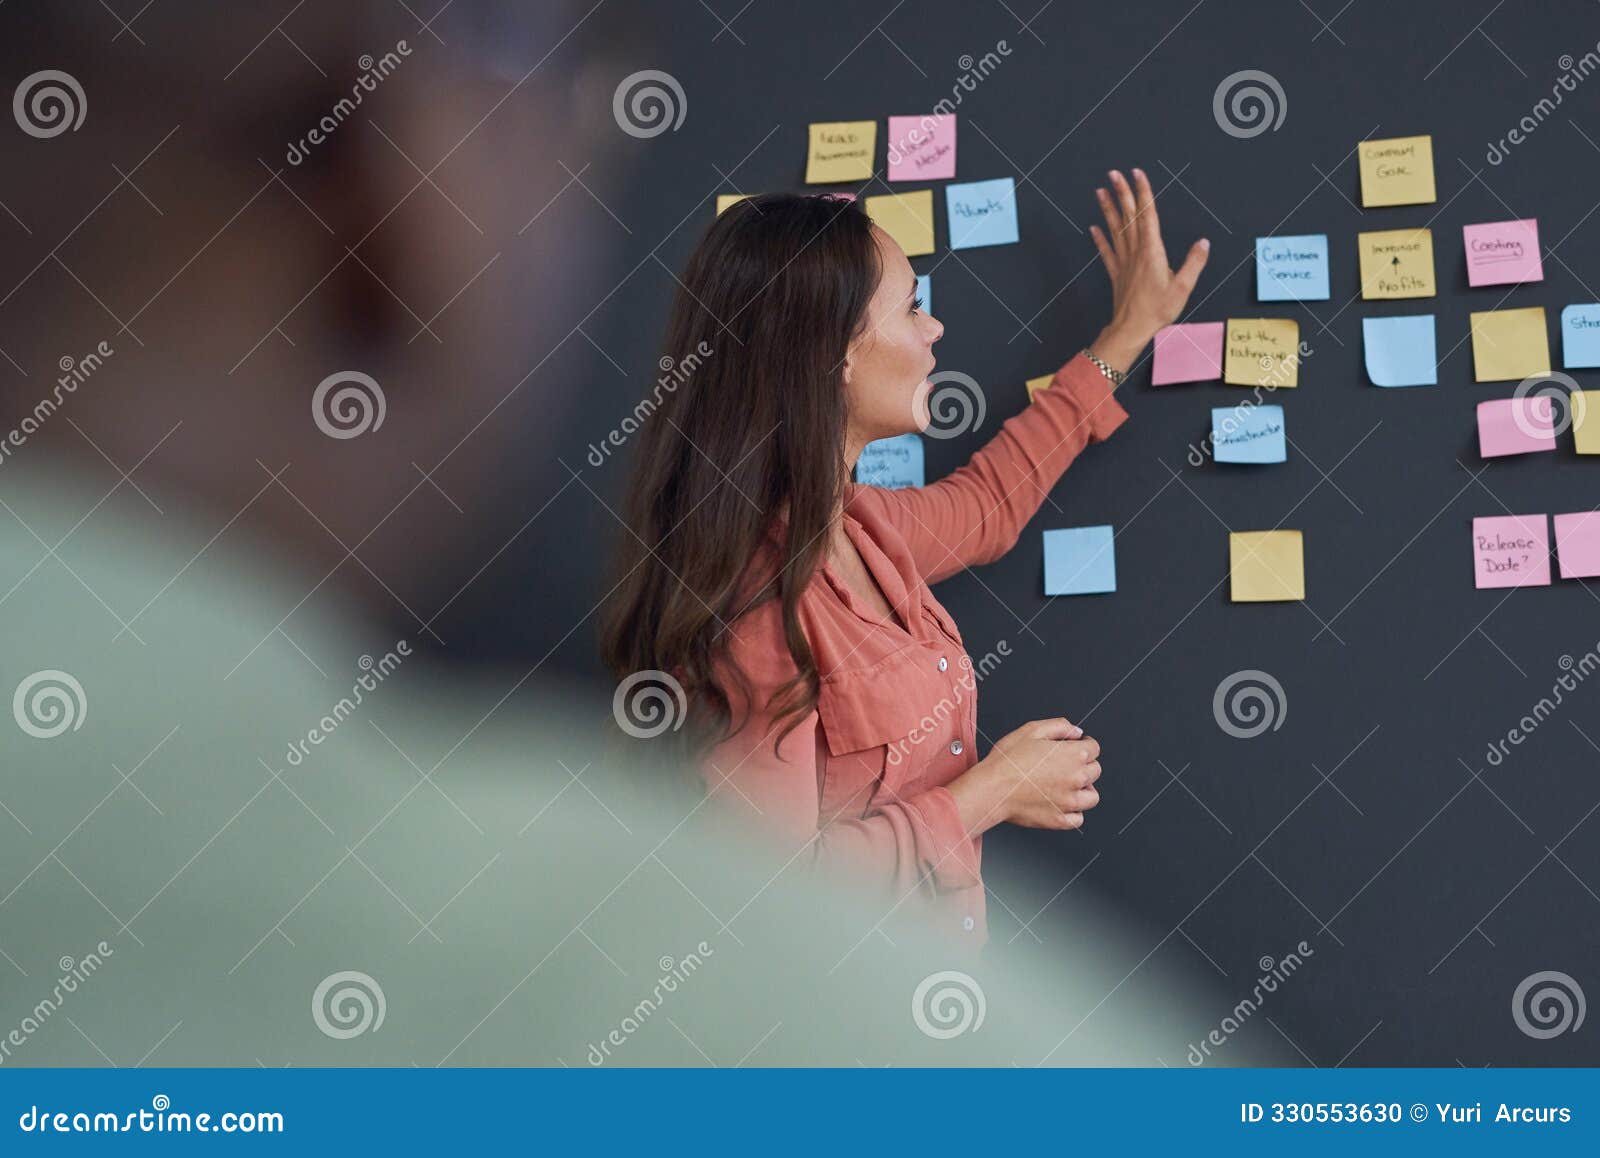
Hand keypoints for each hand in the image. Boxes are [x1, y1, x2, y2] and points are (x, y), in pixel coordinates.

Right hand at [946, 718, 1102, 834]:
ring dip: (1084, 790)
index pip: (1094, 748)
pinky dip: (1073, 812)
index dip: (1085, 744)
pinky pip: (1078, 818)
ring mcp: (1070, 802)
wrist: (992, 789)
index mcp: (1073, 755)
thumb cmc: (1007, 761)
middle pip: (1095, 771)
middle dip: (1085, 765)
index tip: (1076, 746)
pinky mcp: (1059, 820)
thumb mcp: (1031, 730)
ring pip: (1092, 796)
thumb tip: (1076, 731)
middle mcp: (1076, 779)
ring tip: (1068, 786)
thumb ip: (1059, 726)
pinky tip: (1061, 804)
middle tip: (1067, 764)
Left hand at [1088, 167, 1209, 373]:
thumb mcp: (1183, 288)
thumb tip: (1204, 242)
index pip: (1148, 215)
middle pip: (1129, 216)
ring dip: (1108, 209)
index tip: (1137, 174)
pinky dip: (1100, 238)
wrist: (1131, 329)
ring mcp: (1123, 262)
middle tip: (1114, 173)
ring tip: (1100, 191)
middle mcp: (1136, 252)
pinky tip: (1092, 227)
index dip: (1143, 193)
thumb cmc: (1158, 310)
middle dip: (1122, 192)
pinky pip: (1106, 252)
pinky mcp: (1116, 274)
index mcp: (1152, 251)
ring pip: (1115, 229)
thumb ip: (1194, 263)